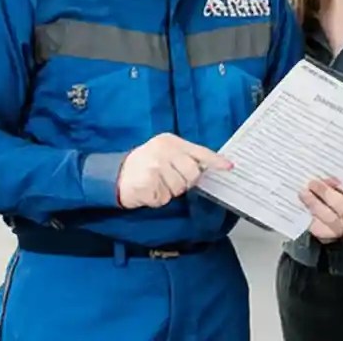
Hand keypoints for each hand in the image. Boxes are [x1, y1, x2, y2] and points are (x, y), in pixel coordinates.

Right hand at [116, 133, 232, 208]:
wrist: (114, 175)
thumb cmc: (142, 165)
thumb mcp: (163, 153)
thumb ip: (183, 158)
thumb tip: (205, 168)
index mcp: (169, 142)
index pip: (198, 151)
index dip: (215, 161)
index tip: (229, 166)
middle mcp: (163, 151)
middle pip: (192, 174)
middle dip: (184, 182)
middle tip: (168, 179)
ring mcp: (155, 165)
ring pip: (179, 189)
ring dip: (168, 192)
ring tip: (155, 184)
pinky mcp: (147, 181)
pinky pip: (164, 198)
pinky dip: (157, 199)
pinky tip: (148, 190)